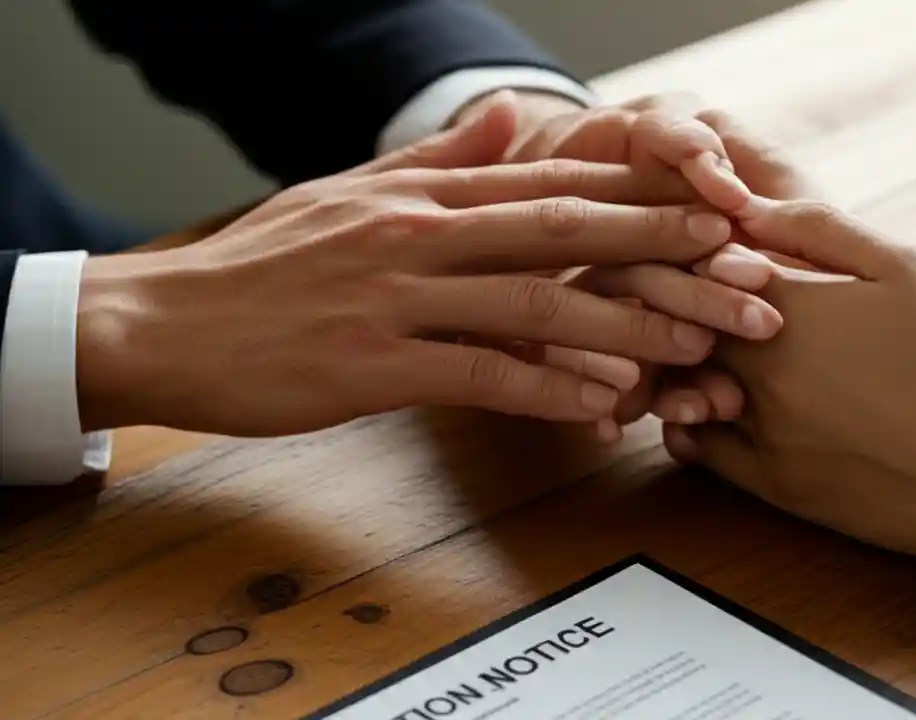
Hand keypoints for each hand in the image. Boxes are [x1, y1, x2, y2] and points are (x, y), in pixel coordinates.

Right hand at [74, 110, 738, 437]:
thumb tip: (513, 116)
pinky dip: (549, 389)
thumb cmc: (264, 265)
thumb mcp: (352, 192)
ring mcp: (397, 296)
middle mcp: (420, 232)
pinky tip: (606, 405)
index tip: (717, 211)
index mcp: (423, 192)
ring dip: (629, 325)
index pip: (555, 183)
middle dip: (667, 251)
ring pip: (537, 304)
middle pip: (567, 233)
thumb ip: (442, 155)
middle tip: (748, 273)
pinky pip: (479, 375)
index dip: (646, 197)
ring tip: (704, 343)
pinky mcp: (372, 364)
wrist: (163, 322)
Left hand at [663, 201, 915, 572]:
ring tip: (707, 348)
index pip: (699, 265)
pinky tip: (709, 405)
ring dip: (684, 363)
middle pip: (680, 324)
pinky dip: (691, 422)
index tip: (717, 254)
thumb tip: (748, 209)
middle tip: (700, 296)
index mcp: (789, 310)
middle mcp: (761, 373)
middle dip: (684, 305)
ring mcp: (763, 434)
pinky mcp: (775, 487)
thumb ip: (819, 229)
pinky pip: (700, 451)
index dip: (701, 255)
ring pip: (682, 385)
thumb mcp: (907, 267)